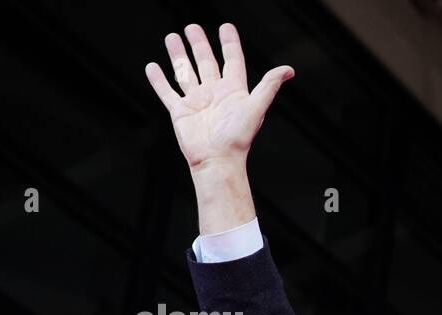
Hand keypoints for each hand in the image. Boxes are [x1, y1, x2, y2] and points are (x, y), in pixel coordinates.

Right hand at [145, 23, 292, 174]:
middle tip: (192, 27)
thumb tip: (289, 70)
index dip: (230, 44)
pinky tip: (153, 67)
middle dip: (199, 44)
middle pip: (206, 62)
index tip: (225, 27)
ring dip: (178, 55)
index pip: (232, 61)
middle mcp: (214, 94)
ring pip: (185, 72)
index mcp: (233, 91)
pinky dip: (159, 80)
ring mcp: (196, 102)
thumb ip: (269, 86)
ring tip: (172, 37)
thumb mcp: (256, 108)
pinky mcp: (180, 111)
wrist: (217, 160)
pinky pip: (167, 92)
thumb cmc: (238, 138)